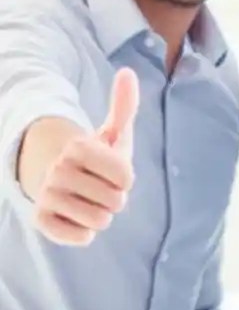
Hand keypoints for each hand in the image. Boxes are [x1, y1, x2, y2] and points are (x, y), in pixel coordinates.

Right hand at [28, 67, 137, 244]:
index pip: (126, 178)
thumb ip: (124, 106)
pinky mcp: (40, 220)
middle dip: (115, 198)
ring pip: (101, 221)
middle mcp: (58, 170)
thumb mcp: (114, 133)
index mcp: (79, 147)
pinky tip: (75, 217)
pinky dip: (84, 232)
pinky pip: (80, 237)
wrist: (60, 178)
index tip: (111, 170)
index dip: (126, 179)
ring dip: (101, 215)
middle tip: (98, 187)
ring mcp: (46, 195)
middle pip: (116, 202)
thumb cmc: (98, 157)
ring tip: (88, 200)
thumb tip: (128, 72)